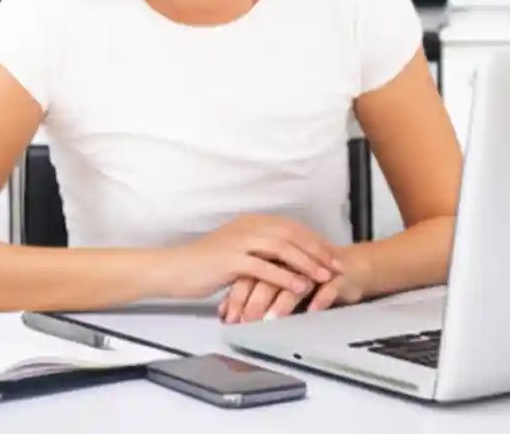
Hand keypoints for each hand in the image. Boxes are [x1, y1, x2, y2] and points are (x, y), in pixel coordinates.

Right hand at [154, 214, 344, 300]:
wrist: (172, 269)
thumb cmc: (201, 265)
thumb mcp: (234, 253)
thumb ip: (258, 254)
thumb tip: (282, 263)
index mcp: (250, 223)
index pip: (291, 228)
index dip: (314, 241)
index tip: (332, 255)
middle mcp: (248, 227)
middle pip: (292, 234)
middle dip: (317, 250)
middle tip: (337, 265)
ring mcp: (239, 242)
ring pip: (282, 248)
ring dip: (307, 262)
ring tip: (325, 276)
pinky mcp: (231, 260)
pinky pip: (265, 268)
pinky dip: (285, 277)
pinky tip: (300, 286)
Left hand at [218, 250, 370, 323]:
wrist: (354, 267)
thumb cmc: (311, 278)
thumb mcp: (281, 286)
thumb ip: (256, 295)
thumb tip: (225, 314)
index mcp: (277, 258)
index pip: (251, 274)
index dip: (238, 295)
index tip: (227, 317)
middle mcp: (294, 260)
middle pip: (270, 278)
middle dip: (255, 302)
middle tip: (244, 323)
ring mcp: (317, 268)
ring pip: (297, 283)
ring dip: (282, 302)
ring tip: (270, 320)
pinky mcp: (339, 276)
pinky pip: (328, 288)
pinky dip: (320, 299)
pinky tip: (310, 312)